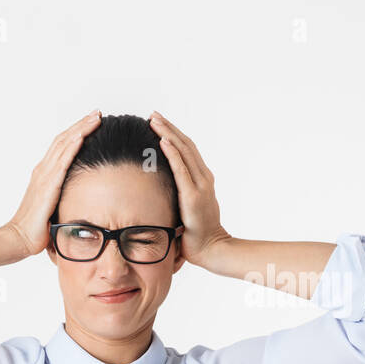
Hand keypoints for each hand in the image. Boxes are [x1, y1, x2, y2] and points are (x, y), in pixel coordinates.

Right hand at [3, 110, 102, 257]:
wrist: (18, 238)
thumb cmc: (34, 229)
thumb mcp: (51, 208)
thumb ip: (61, 197)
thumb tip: (79, 197)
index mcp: (43, 175)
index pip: (61, 147)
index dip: (75, 132)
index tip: (90, 123)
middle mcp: (42, 171)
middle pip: (63, 140)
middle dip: (81, 125)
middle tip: (96, 113)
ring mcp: (44, 177)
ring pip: (64, 145)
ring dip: (80, 130)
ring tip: (95, 118)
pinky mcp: (48, 186)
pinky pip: (62, 162)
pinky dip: (72, 147)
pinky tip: (82, 136)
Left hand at [148, 111, 230, 267]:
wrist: (212, 249)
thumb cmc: (196, 233)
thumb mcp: (184, 209)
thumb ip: (176, 196)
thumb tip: (156, 192)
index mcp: (201, 179)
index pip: (186, 150)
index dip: (173, 134)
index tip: (158, 123)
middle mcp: (203, 178)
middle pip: (185, 145)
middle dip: (168, 128)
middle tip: (152, 115)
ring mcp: (200, 185)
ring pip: (183, 152)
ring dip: (168, 134)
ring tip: (154, 121)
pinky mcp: (193, 196)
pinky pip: (181, 170)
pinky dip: (172, 153)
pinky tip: (162, 141)